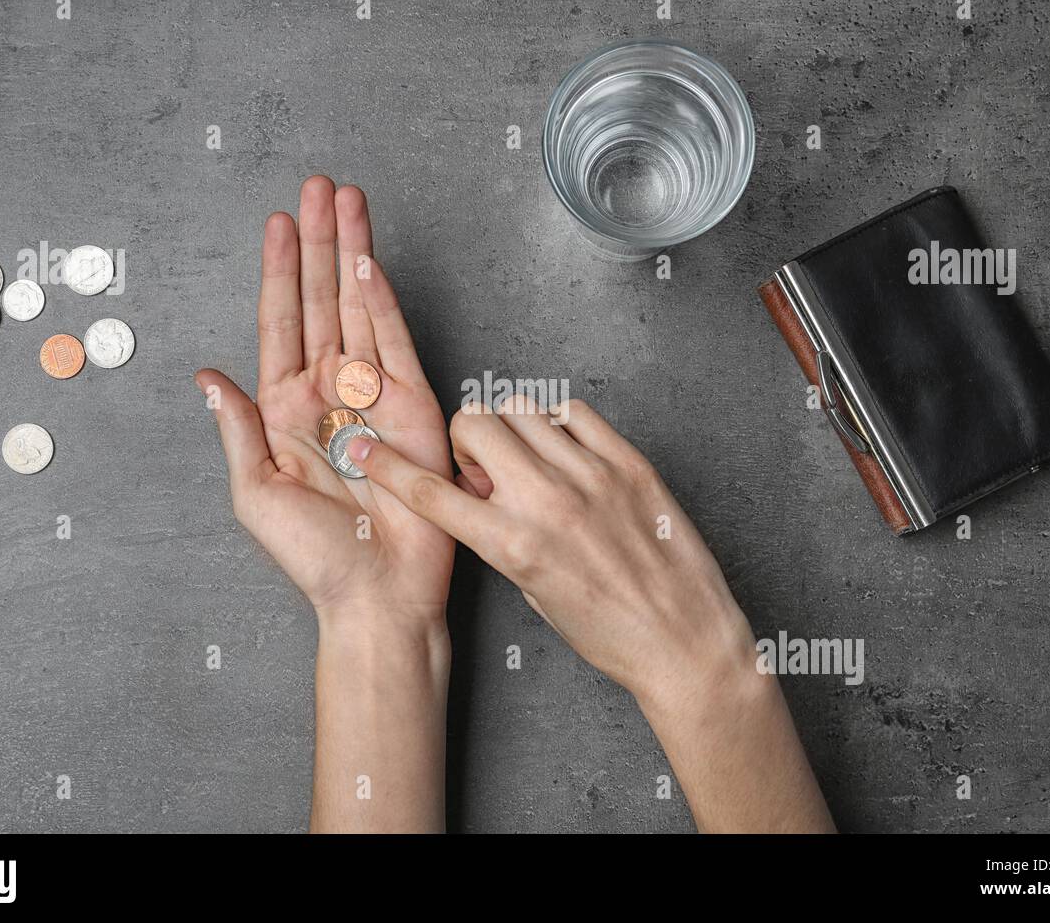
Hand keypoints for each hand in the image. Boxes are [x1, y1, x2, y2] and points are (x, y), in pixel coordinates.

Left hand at [196, 177, 453, 622]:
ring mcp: (374, 394)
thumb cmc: (316, 557)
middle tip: (320, 187)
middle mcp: (330, 392)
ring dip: (352, 253)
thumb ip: (237, 430)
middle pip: (322, 300)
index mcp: (286, 410)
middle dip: (320, 242)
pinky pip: (395, 342)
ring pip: (359, 307)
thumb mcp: (255, 494)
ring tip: (347, 201)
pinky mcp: (414, 406)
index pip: (280, 323)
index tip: (278, 222)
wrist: (377, 594)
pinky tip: (369, 262)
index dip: (278, 271)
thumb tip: (209, 378)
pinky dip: (382, 300)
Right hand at [343, 394, 755, 702]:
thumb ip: (500, 537)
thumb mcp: (533, 595)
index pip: (430, 492)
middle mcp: (547, 502)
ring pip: (521, 408)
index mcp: (513, 545)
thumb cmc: (611, 633)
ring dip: (511, 429)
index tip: (364, 450)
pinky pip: (575, 413)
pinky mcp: (630, 464)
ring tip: (529, 462)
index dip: (388, 469)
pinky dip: (559, 425)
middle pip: (474, 424)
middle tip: (486, 469)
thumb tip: (483, 492)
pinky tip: (567, 454)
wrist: (685, 641)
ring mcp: (592, 476)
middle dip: (468, 443)